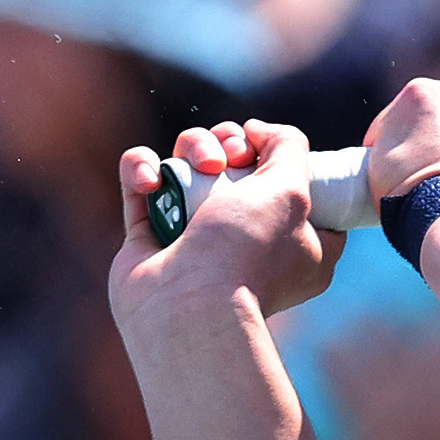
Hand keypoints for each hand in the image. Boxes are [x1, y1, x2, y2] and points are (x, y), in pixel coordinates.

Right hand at [110, 120, 344, 326]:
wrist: (186, 308)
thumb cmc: (247, 252)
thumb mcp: (294, 191)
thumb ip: (289, 148)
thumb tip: (257, 131)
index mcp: (297, 239)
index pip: (294, 182)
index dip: (280, 156)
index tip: (269, 151)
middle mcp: (247, 237)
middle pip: (235, 162)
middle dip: (230, 143)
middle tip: (230, 158)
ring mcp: (195, 234)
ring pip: (189, 164)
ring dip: (193, 147)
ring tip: (200, 166)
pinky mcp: (148, 234)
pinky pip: (142, 181)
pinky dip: (142, 169)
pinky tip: (151, 181)